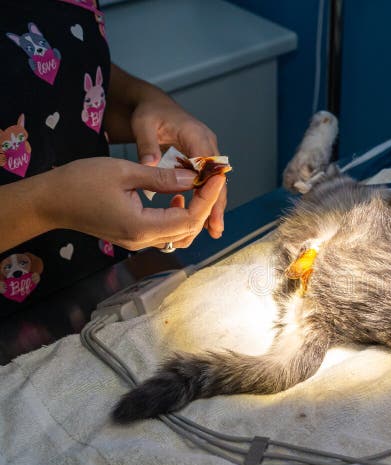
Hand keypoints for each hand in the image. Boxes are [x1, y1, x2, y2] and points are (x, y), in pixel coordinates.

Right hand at [39, 157, 224, 250]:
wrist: (49, 200)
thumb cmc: (80, 182)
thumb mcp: (124, 172)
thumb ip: (161, 178)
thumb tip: (192, 178)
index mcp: (141, 226)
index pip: (189, 218)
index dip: (207, 197)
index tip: (216, 176)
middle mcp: (142, 240)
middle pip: (188, 230)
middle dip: (204, 205)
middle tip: (210, 179)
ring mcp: (137, 242)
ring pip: (179, 235)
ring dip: (192, 213)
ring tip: (194, 187)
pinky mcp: (132, 237)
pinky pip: (164, 232)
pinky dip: (177, 217)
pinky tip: (174, 196)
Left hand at [130, 92, 226, 238]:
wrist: (154, 105)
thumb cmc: (148, 112)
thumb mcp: (143, 125)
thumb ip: (147, 144)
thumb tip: (150, 164)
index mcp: (196, 135)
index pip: (208, 166)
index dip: (209, 190)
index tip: (205, 210)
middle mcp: (207, 144)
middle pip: (217, 179)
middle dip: (217, 204)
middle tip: (215, 228)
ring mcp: (207, 152)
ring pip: (215, 183)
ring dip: (215, 206)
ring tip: (214, 230)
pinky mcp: (201, 159)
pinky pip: (207, 181)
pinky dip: (207, 199)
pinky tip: (204, 217)